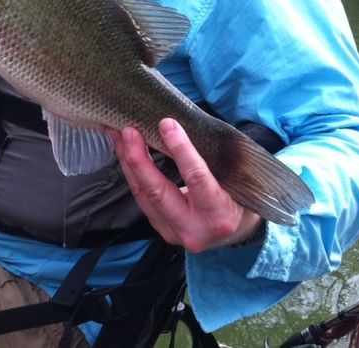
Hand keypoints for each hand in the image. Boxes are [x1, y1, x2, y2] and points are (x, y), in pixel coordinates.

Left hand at [112, 118, 263, 252]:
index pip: (196, 179)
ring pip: (143, 196)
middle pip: (158, 193)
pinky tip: (126, 153)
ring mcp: (174, 233)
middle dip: (139, 160)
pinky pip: (142, 199)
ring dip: (129, 163)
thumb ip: (210, 159)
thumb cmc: (238, 195)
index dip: (181, 150)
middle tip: (129, 131)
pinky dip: (132, 173)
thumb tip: (179, 125)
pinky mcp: (161, 230)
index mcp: (219, 216)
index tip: (167, 124)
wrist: (237, 230)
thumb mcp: (235, 178)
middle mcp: (194, 231)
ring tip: (119, 135)